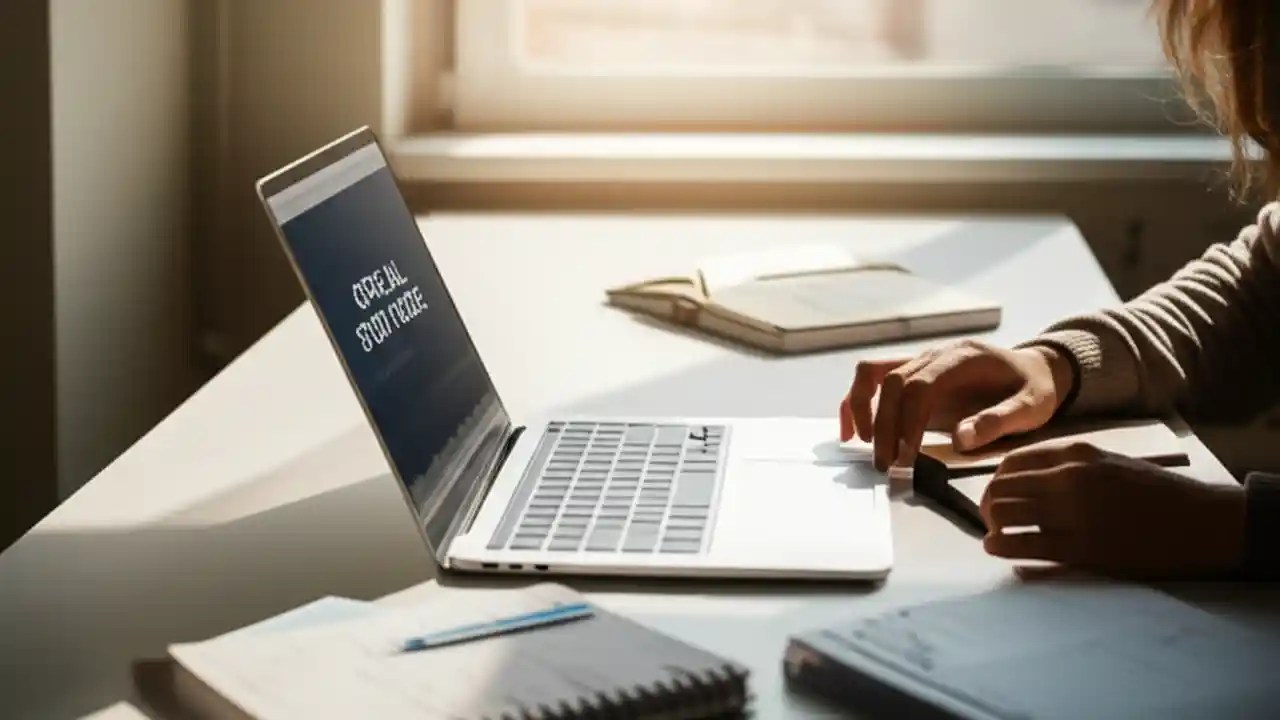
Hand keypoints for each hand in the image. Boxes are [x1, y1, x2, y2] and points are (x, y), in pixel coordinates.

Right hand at [838, 340, 1075, 470]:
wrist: (1034, 371)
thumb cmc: (1034, 390)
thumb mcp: (1032, 408)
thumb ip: (998, 421)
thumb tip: (959, 440)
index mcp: (962, 358)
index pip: (920, 384)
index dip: (908, 421)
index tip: (906, 456)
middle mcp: (935, 354)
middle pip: (891, 381)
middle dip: (883, 425)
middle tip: (887, 465)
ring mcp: (919, 362)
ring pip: (872, 375)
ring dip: (862, 410)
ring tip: (866, 447)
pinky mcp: (912, 376)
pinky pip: (872, 380)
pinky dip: (856, 403)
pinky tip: (852, 433)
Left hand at [981, 442, 1245, 577]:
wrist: (1202, 521)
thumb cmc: (1157, 493)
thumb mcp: (1110, 463)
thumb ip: (1069, 466)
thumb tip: (1026, 480)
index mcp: (1077, 454)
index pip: (1012, 462)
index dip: (995, 481)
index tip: (995, 494)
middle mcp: (1070, 478)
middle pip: (1001, 487)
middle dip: (988, 504)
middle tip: (990, 519)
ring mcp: (1074, 513)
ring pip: (1005, 513)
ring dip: (991, 525)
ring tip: (993, 535)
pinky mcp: (1082, 548)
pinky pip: (1025, 546)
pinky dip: (1002, 546)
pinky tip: (995, 548)